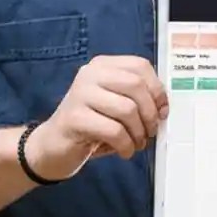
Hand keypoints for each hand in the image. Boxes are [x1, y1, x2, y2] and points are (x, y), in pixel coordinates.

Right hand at [29, 55, 168, 180]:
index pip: (140, 66)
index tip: (162, 110)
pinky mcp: (74, 118)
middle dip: (150, 113)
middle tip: (150, 131)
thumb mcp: (114, 105)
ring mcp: (80, 94)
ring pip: (127, 109)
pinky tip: (124, 151)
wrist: (52, 146)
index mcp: (102, 65)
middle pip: (136, 85)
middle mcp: (90, 74)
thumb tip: (163, 107)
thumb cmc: (90, 125)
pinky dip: (126, 145)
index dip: (157, 89)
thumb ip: (136, 98)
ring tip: (136, 143)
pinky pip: (114, 131)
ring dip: (139, 133)